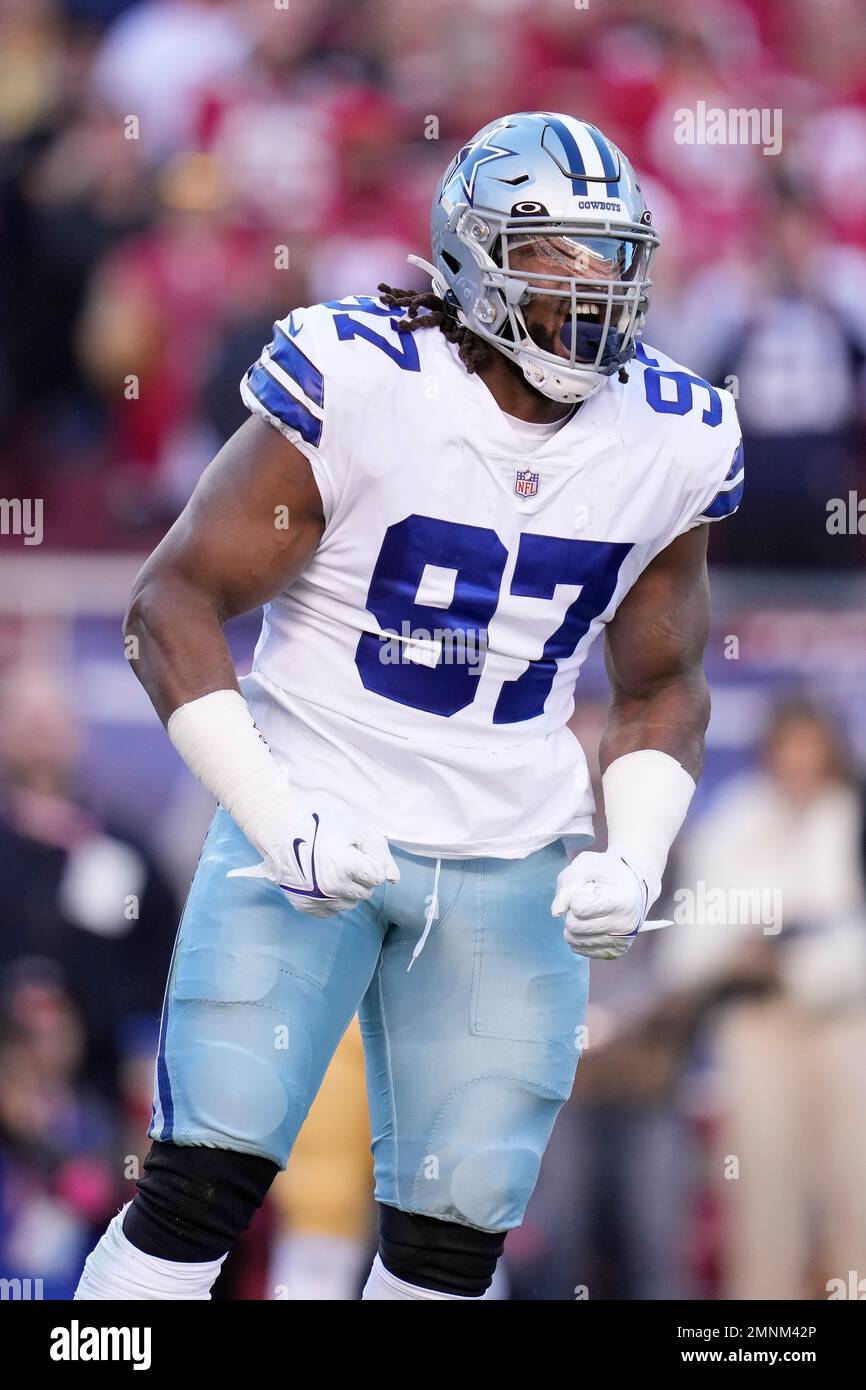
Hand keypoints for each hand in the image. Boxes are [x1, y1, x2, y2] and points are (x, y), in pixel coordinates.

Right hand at [229, 808, 398, 916]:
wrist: (281, 831)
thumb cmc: (321, 826)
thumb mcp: (355, 830)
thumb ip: (380, 853)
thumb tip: (393, 879)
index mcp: (346, 866)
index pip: (375, 878)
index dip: (371, 865)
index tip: (359, 855)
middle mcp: (332, 888)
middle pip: (365, 893)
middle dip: (361, 878)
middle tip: (346, 861)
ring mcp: (318, 899)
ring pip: (350, 904)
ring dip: (348, 891)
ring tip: (334, 871)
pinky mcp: (306, 906)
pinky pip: (331, 911)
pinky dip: (331, 899)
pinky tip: (322, 882)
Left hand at [552, 849, 650, 958]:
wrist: (635, 882)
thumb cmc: (608, 871)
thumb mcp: (586, 866)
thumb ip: (567, 886)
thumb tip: (556, 913)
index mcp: (620, 901)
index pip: (578, 908)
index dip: (575, 897)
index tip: (588, 890)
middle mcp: (624, 924)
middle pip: (574, 927)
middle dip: (571, 913)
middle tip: (585, 901)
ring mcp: (623, 940)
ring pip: (576, 942)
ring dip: (574, 926)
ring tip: (588, 913)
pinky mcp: (618, 950)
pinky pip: (585, 951)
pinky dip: (580, 938)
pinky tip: (589, 924)